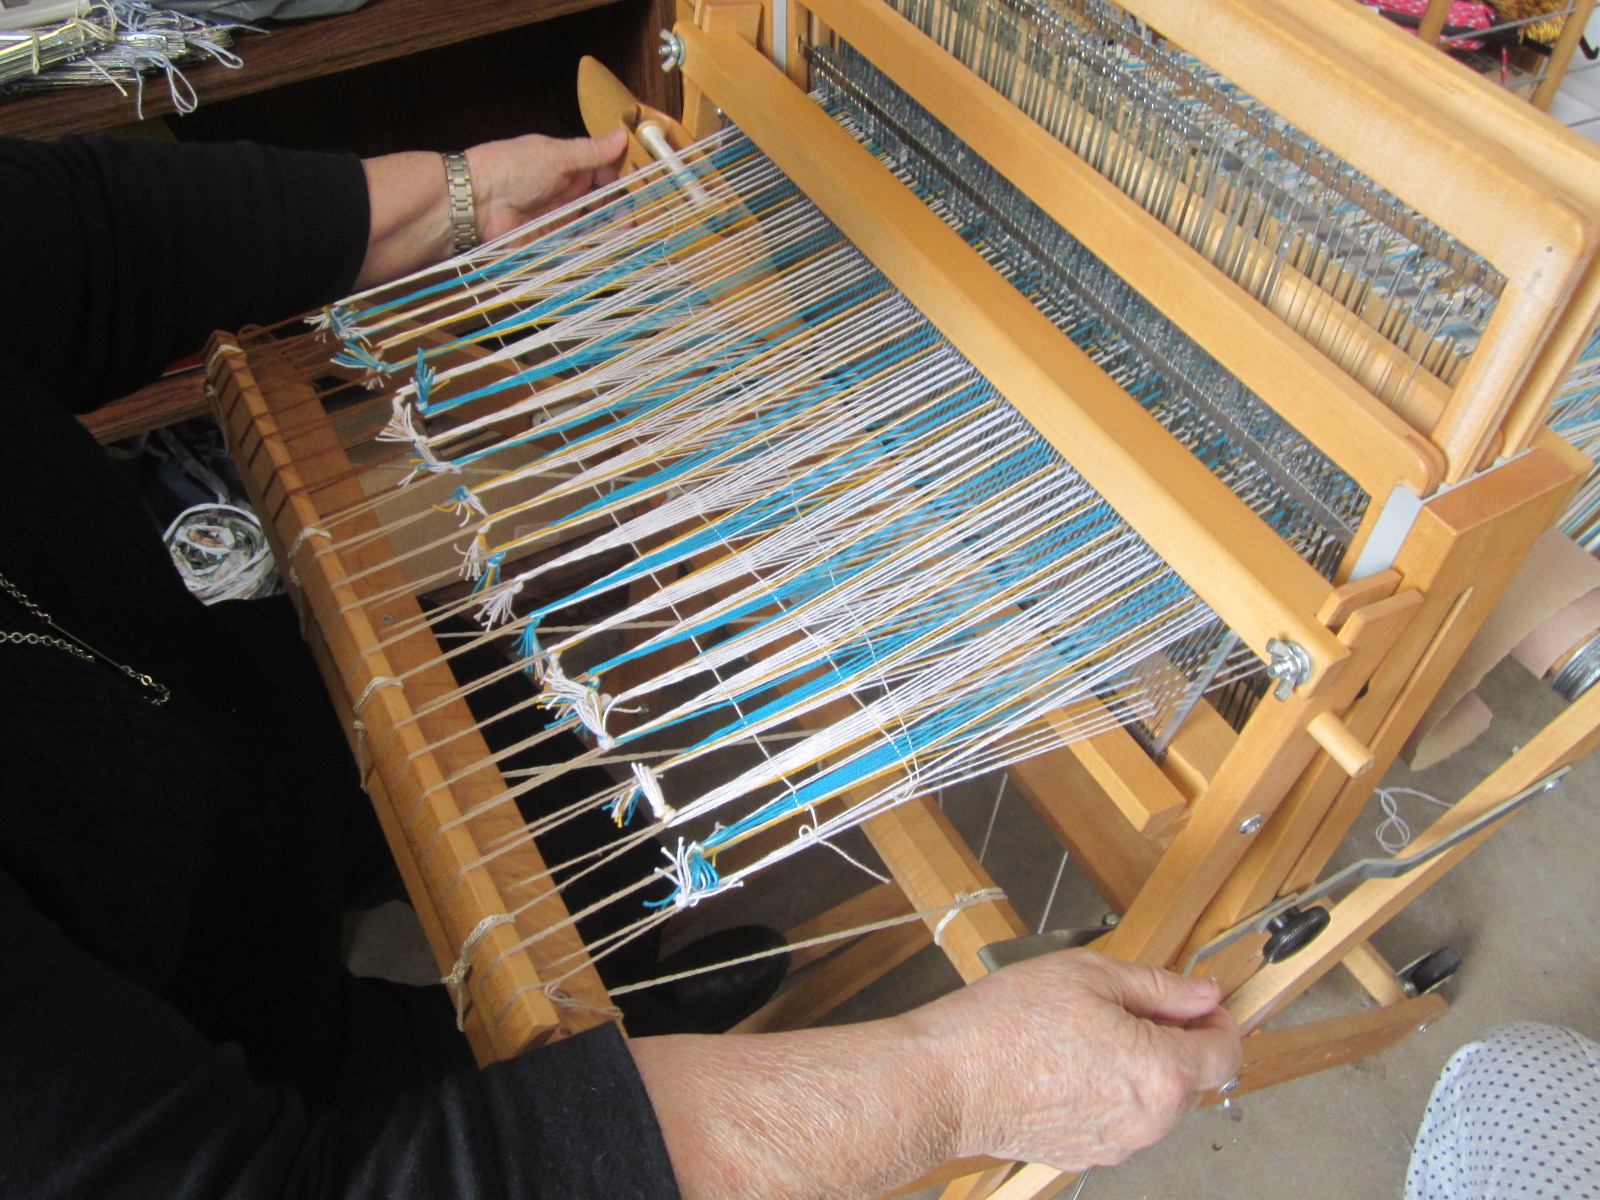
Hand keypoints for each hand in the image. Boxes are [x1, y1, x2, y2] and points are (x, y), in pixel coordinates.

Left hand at [466, 127, 627, 240]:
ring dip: (614, 227)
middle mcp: (568, 191)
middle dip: (624, 206)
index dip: (625, 177)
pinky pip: (581, 245)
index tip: (646, 184)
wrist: (473, 202)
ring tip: (630, 229)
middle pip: (605, 201)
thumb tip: (621, 134)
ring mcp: (562, 217)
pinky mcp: (554, 241)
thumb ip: (590, 151)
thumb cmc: (510, 167)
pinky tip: (614, 245)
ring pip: (597, 224)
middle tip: (641, 213)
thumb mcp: (554, 154)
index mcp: (568, 164)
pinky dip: (598, 246)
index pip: (606, 171)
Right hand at [902, 949, 1240, 1171]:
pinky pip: (1117, 1119)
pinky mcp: (1085, 1154)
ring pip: (1153, 1101)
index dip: (1219, 1020)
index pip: (1225, 1053)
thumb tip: (1202, 992)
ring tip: (1088, 1031)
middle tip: (1129, 1004)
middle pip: (1190, 1078)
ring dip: (1140, 1067)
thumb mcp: (1090, 975)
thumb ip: (1159, 986)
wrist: (948, 1081)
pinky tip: (1070, 1061)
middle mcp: (1148, 1121)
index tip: (1202, 1003)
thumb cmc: (1007, 1026)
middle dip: (1174, 1040)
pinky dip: (1108, 1091)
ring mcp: (1116, 1144)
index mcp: (1160, 1073)